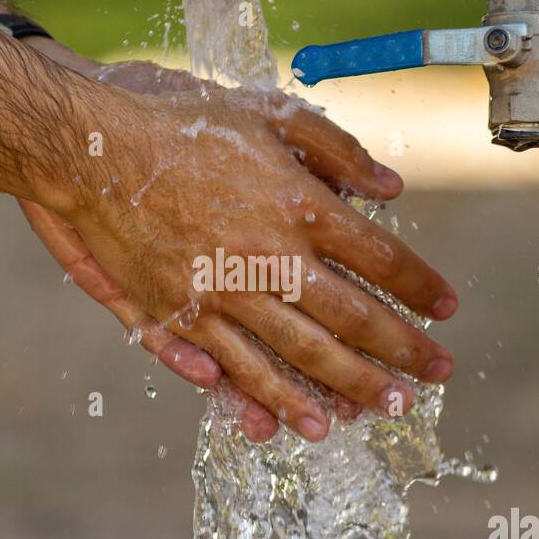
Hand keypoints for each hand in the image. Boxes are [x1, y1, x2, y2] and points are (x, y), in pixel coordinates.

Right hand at [55, 62, 456, 442]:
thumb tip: (391, 190)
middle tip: (435, 378)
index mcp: (299, 206)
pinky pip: (226, 366)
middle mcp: (269, 258)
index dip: (420, 288)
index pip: (382, 259)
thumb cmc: (183, 122)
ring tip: (371, 415)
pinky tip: (280, 423)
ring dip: (340, 391)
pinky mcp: (178, 312)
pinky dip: (255, 398)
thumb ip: (336, 149)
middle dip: (401, 354)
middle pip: (351, 321)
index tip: (446, 310)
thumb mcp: (269, 114)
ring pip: (294, 357)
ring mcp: (222, 293)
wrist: (91, 147)